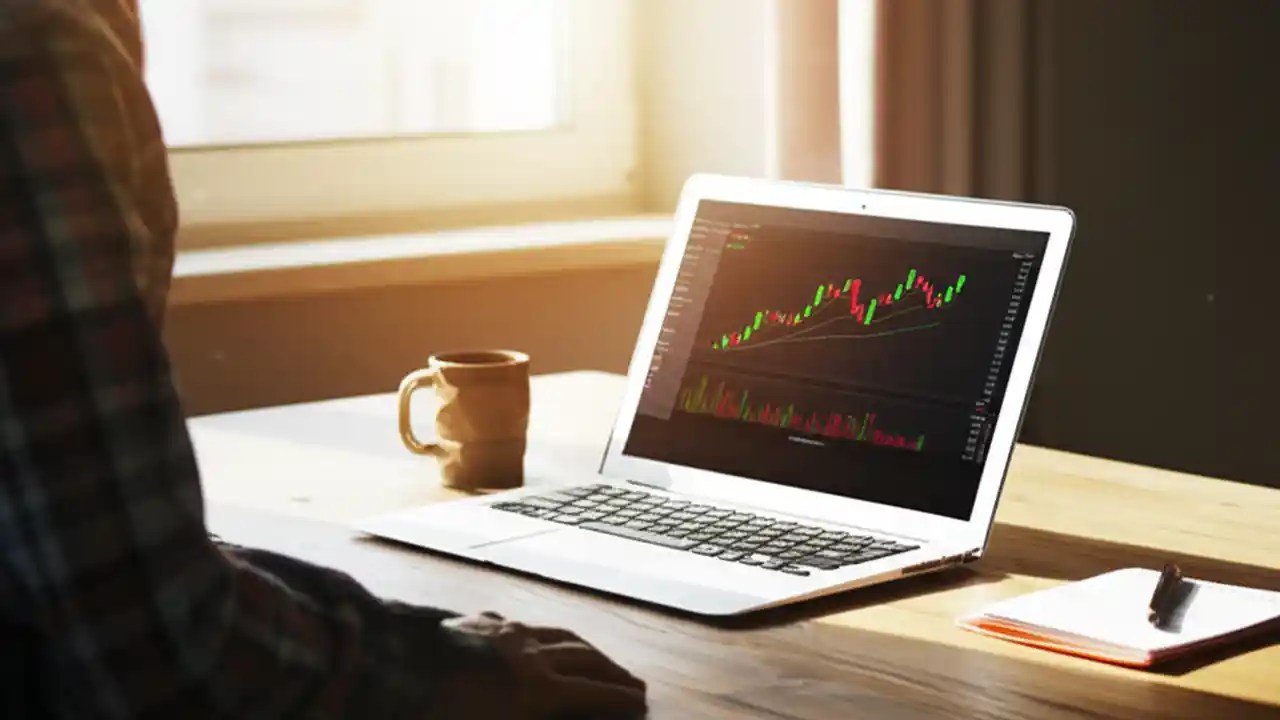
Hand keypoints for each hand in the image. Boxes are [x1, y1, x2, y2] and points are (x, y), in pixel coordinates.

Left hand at [437, 612, 646, 718]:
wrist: (387, 670)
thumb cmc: (440, 715)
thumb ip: (533, 718)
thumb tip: (553, 709)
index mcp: (537, 690)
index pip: (593, 693)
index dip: (619, 698)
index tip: (641, 701)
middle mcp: (529, 655)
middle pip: (584, 657)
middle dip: (610, 670)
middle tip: (629, 680)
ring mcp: (502, 633)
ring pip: (556, 633)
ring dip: (581, 646)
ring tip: (593, 655)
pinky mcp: (472, 624)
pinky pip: (513, 623)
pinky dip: (532, 632)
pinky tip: (527, 635)